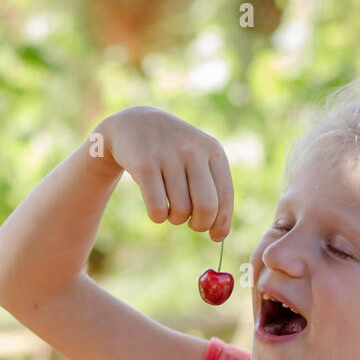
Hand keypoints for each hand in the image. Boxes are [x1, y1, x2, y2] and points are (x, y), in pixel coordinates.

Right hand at [93, 106, 233, 241]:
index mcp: (213, 151)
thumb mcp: (198, 160)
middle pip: (206, 207)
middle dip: (199, 225)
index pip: (225, 197)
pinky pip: (157, 208)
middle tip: (191, 224)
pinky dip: (158, 217)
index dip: (221, 223)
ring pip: (180, 210)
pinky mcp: (144, 165)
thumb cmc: (173, 153)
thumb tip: (220, 236)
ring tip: (170, 210)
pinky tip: (156, 209)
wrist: (134, 124)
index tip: (214, 235)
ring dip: (175, 220)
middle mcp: (193, 151)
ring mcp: (168, 156)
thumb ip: (213, 191)